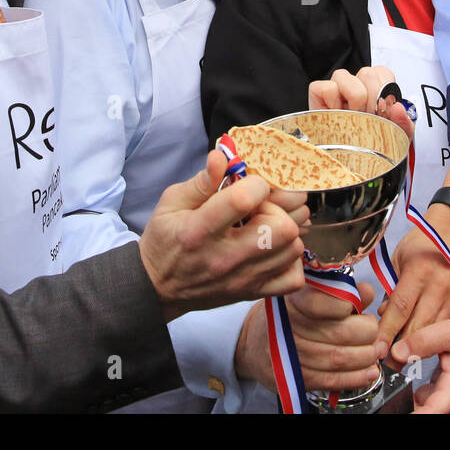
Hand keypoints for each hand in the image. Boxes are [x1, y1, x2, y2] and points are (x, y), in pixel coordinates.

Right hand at [139, 148, 306, 321]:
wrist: (158, 289)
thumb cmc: (165, 240)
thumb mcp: (172, 203)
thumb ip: (201, 181)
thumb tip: (222, 157)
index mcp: (199, 230)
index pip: (244, 199)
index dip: (255, 183)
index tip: (248, 184)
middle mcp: (225, 257)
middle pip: (281, 227)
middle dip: (276, 209)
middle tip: (259, 209)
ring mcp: (242, 278)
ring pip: (292, 249)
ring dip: (284, 231)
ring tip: (264, 227)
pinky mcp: (252, 292)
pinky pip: (292, 278)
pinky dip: (290, 261)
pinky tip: (272, 250)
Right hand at [237, 283, 380, 393]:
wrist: (256, 343)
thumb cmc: (288, 314)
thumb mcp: (308, 293)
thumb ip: (339, 291)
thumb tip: (367, 292)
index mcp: (292, 300)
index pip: (320, 302)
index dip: (347, 304)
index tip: (361, 306)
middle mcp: (288, 326)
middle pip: (337, 333)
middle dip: (367, 334)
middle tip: (375, 333)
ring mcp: (291, 354)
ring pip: (338, 358)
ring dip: (365, 358)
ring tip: (376, 353)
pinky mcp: (296, 377)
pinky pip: (330, 380)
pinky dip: (355, 377)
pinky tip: (368, 372)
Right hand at [307, 66, 412, 140]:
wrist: (353, 165)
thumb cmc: (372, 146)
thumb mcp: (396, 136)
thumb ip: (404, 122)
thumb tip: (398, 108)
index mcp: (374, 90)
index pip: (382, 72)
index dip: (386, 90)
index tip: (385, 111)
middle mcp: (355, 86)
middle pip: (366, 73)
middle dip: (372, 98)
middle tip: (370, 118)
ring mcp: (336, 90)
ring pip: (343, 75)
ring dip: (353, 99)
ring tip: (354, 117)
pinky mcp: (318, 96)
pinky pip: (326, 88)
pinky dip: (333, 102)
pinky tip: (337, 116)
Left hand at [376, 221, 449, 355]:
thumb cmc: (420, 245)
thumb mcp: (397, 262)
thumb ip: (391, 290)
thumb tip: (382, 317)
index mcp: (419, 272)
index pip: (400, 308)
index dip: (387, 331)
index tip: (376, 349)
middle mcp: (438, 288)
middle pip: (417, 326)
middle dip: (399, 348)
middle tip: (383, 364)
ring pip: (430, 333)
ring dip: (413, 349)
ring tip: (397, 361)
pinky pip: (441, 330)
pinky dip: (428, 341)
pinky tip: (416, 348)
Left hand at [390, 315, 449, 413]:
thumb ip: (424, 340)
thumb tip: (396, 352)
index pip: (433, 412)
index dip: (414, 413)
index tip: (394, 408)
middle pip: (424, 413)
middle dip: (403, 406)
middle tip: (386, 396)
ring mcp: (447, 399)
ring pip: (422, 409)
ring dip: (405, 401)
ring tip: (390, 384)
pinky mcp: (442, 395)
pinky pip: (423, 403)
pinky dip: (409, 394)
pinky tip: (400, 381)